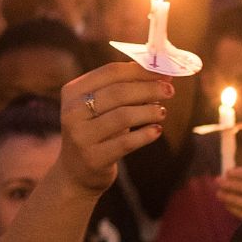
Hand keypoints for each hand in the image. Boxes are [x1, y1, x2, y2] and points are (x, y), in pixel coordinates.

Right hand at [57, 63, 172, 196]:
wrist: (76, 171)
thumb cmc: (97, 131)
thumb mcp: (102, 106)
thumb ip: (126, 87)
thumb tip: (163, 71)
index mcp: (73, 91)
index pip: (111, 72)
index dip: (141, 70)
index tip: (165, 70)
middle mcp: (72, 112)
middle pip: (118, 92)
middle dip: (149, 89)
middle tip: (170, 91)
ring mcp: (80, 136)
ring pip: (123, 116)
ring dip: (149, 111)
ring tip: (162, 112)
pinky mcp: (93, 158)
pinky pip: (126, 142)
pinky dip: (146, 134)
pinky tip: (156, 131)